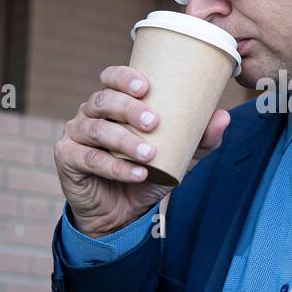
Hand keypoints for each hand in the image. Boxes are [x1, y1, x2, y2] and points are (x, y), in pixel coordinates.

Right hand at [53, 64, 229, 237]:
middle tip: (154, 122)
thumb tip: (223, 116)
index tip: (146, 86)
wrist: (121, 214)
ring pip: (96, 128)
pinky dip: (116, 167)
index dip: (123, 77)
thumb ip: (200, 140)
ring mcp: (75, 134)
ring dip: (125, 140)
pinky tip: (138, 173)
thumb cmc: (146, 175)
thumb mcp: (178, 158)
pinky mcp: (67, 158)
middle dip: (128, 108)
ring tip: (149, 155)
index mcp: (113, 104)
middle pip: (103, 100)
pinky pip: (90, 159)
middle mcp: (91, 114)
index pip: (111, 78)